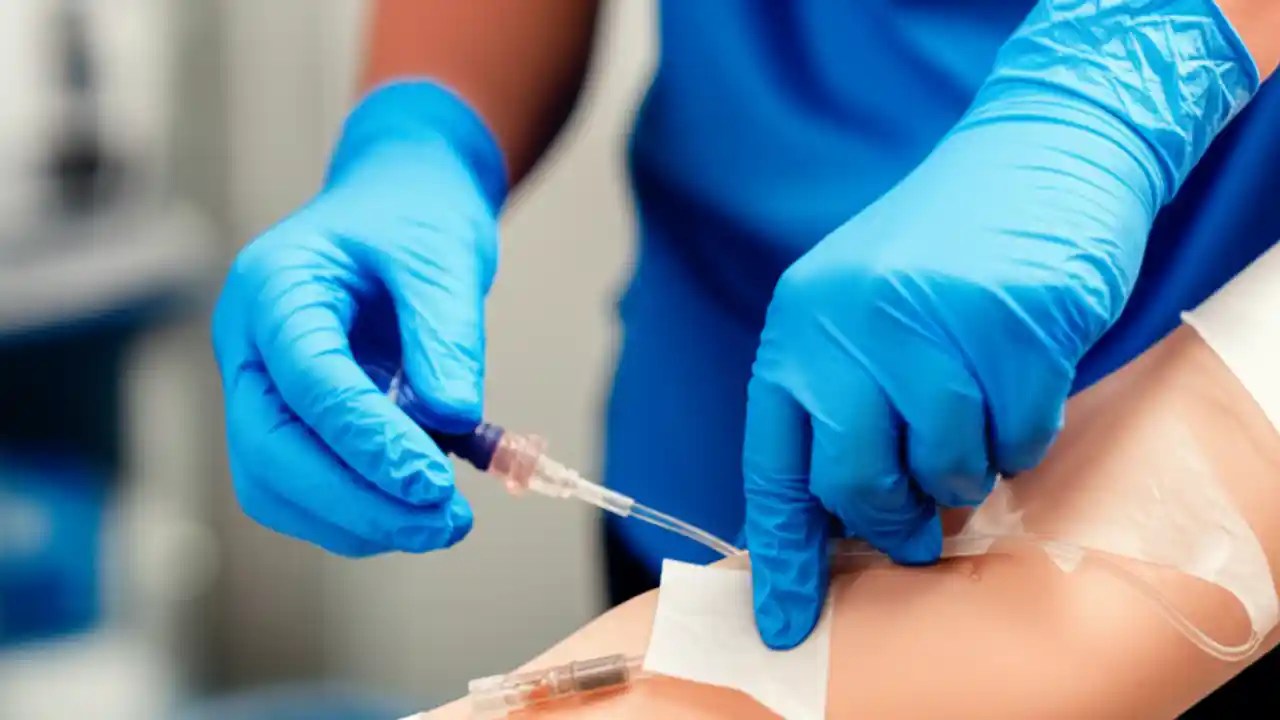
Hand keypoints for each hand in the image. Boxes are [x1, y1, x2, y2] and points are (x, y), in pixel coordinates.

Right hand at [212, 82, 506, 555]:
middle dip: (358, 502)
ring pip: (276, 485)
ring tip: (442, 521)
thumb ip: (446, 335)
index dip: (370, 443)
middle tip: (445, 521)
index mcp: (274, 287)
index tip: (434, 485)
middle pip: (271, 451)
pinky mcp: (286, 420)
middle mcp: (249, 344)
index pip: (309, 383)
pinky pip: (301, 488)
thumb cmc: (414, 218)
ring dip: (357, 520)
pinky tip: (416, 506)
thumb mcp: (444, 257)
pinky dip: (357, 512)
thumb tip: (452, 419)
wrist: (400, 203)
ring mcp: (260, 387)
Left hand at [744, 0, 1257, 647]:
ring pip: (943, 466)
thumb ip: (839, 404)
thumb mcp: (859, 312)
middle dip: (892, 518)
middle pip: (854, 482)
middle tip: (918, 523)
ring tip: (977, 420)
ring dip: (967, 467)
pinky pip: (1016, 436)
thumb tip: (835, 525)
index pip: (775, 465)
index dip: (782, 553)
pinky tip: (1020, 386)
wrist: (1038, 145)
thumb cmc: (945, 249)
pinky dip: (1023, 433)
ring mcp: (929, 321)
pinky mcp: (1010, 323)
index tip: (784, 623)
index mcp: (798, 324)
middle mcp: (849, 321)